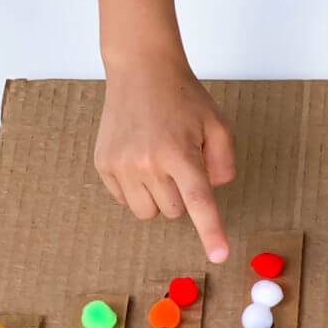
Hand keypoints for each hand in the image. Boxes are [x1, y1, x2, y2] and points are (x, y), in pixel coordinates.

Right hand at [94, 56, 235, 261]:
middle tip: (181, 161)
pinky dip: (137, 190)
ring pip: (149, 212)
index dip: (210, 231)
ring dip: (160, 197)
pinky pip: (126, 201)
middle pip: (174, 211)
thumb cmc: (184, 98)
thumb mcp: (218, 125)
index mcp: (180, 153)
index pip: (198, 202)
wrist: (141, 71)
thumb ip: (224, 163)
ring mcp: (121, 165)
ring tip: (161, 163)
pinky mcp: (103, 165)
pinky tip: (141, 161)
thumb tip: (211, 193)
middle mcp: (147, 163)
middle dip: (183, 194)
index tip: (219, 256)